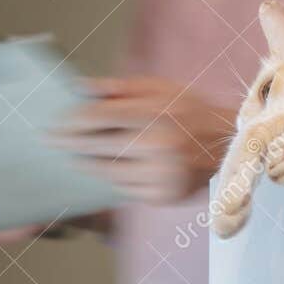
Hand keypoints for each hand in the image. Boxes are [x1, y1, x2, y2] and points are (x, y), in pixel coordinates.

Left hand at [52, 77, 234, 204]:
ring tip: (77, 155)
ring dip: (87, 163)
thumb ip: (120, 88)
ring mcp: (162, 175)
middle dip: (70, 144)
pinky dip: (113, 179)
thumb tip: (79, 88)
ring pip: (106, 172)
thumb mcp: (160, 88)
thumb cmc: (190, 111)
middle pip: (95, 147)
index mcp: (156, 114)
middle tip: (52, 142)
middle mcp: (159, 146)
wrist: (231, 142)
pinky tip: (110, 168)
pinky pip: (125, 188)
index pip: (96, 118)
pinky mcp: (165, 196)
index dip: (69, 122)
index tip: (54, 125)